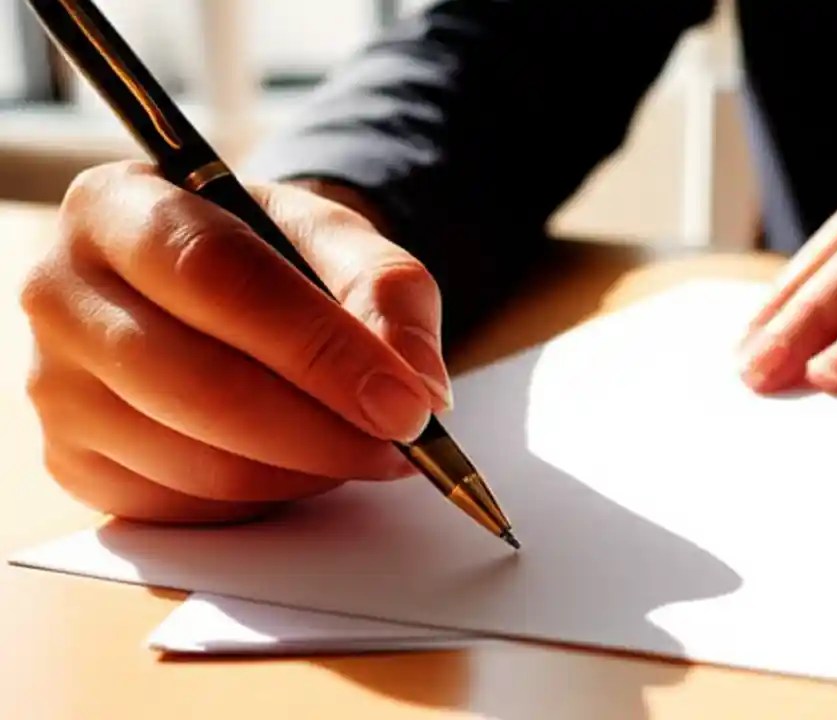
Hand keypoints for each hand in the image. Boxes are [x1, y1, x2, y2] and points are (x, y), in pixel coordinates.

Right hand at [20, 162, 451, 522]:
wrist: (211, 291)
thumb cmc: (268, 256)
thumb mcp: (336, 240)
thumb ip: (390, 291)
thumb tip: (420, 387)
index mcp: (117, 207)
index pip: (219, 277)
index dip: (322, 349)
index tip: (406, 404)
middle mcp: (59, 293)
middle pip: (202, 384)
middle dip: (324, 431)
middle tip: (404, 445)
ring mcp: (53, 386)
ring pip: (197, 461)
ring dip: (303, 470)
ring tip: (360, 446)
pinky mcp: (71, 461)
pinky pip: (183, 506)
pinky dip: (262, 498)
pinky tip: (298, 463)